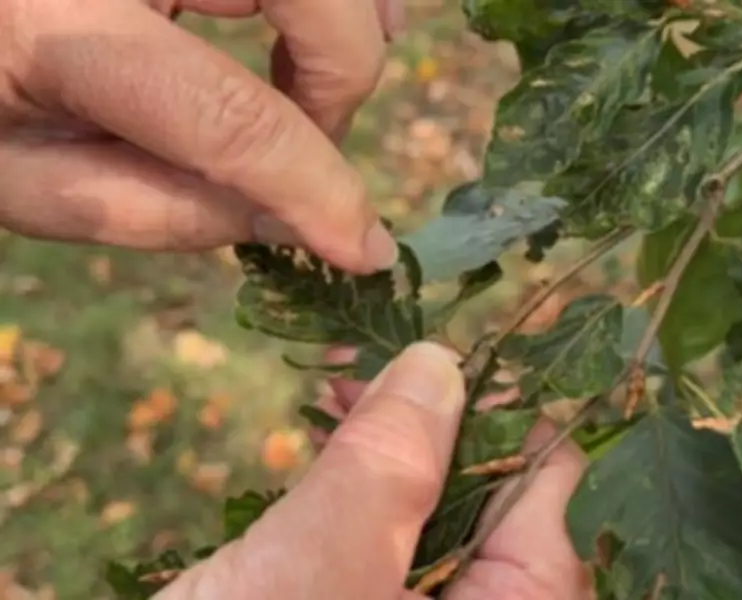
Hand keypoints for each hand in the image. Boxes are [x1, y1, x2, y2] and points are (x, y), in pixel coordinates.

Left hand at [0, 0, 402, 272]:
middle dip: (339, 79)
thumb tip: (284, 221)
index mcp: (58, 16)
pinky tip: (313, 32)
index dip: (314, 187)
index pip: (229, 115)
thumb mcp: (23, 178)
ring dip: (343, 32)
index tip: (364, 249)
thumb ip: (154, 209)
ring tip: (309, 86)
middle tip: (315, 135)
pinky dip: (337, 0)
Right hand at [156, 342, 593, 599]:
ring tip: (339, 384)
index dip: (508, 400)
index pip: (554, 483)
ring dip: (392, 441)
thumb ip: (386, 467)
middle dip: (435, 416)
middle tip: (372, 357)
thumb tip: (439, 362)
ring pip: (436, 506)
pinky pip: (393, 532)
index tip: (448, 342)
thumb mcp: (317, 575)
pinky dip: (362, 481)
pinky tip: (326, 440)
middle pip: (495, 490)